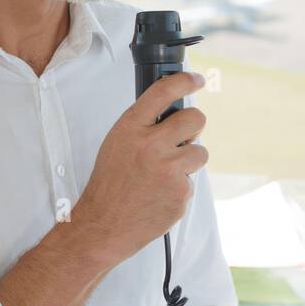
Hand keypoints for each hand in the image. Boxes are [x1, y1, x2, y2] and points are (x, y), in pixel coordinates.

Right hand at [69, 72, 208, 268]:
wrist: (104, 224)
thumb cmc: (109, 185)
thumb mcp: (116, 144)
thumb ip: (143, 127)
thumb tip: (173, 116)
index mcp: (130, 128)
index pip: (164, 91)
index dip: (185, 81)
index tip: (196, 80)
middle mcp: (151, 144)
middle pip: (195, 118)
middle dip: (193, 128)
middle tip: (181, 140)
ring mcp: (168, 169)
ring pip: (200, 152)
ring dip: (189, 161)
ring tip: (165, 174)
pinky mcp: (181, 192)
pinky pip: (192, 181)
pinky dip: (180, 187)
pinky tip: (160, 194)